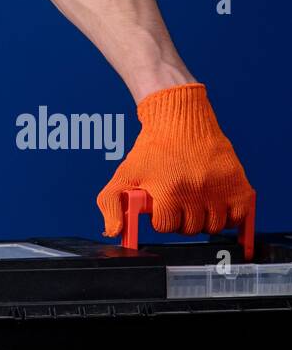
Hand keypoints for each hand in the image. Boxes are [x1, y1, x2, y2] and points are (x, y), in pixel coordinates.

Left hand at [96, 82, 254, 236]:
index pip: (166, 226)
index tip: (162, 206)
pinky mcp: (238, 184)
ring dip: (204, 219)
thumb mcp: (125, 172)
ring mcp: (219, 189)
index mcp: (167, 190)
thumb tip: (113, 232)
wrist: (181, 117)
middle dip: (182, 219)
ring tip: (196, 202)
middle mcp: (196, 191)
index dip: (161, 218)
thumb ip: (111, 203)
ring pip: (215, 226)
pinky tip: (217, 204)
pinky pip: (239, 217)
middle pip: (191, 228)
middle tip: (179, 202)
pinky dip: (230, 216)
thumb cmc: (153, 146)